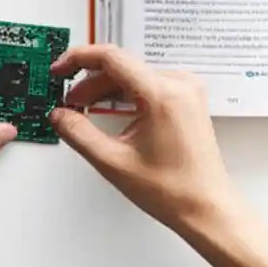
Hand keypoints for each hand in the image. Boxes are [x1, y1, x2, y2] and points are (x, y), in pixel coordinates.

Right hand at [48, 45, 239, 229]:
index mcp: (162, 94)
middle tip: (68, 101)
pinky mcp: (187, 100)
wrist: (207, 208)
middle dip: (90, 82)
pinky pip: (149, 85)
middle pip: (122, 67)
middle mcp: (179, 85)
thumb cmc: (174, 191)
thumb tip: (59, 115)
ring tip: (84, 109)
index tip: (60, 69)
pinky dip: (125, 95)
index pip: (111, 57)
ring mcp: (186, 91)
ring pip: (134, 75)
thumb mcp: (113, 162)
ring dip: (106, 89)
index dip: (78, 59)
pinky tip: (110, 110)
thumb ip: (78, 133)